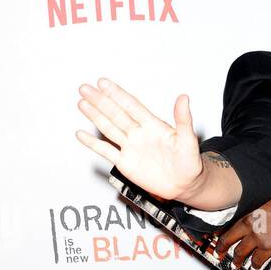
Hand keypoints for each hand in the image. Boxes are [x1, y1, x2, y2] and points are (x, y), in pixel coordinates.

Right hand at [76, 78, 202, 199]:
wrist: (185, 186)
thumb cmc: (189, 163)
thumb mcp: (188, 140)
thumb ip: (183, 120)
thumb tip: (184, 98)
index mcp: (153, 126)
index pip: (131, 106)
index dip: (117, 94)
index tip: (103, 83)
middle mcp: (139, 134)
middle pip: (115, 114)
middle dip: (100, 101)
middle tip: (85, 88)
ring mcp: (131, 147)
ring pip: (109, 128)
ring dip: (95, 116)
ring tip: (82, 103)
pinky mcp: (125, 163)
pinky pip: (106, 151)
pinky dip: (93, 143)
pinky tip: (81, 134)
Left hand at [212, 194, 270, 265]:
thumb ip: (260, 211)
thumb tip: (258, 216)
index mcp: (252, 215)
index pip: (232, 225)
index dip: (222, 232)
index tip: (216, 237)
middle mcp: (252, 227)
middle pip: (231, 239)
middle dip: (222, 248)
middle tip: (218, 253)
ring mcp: (260, 239)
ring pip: (242, 252)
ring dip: (238, 260)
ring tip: (236, 264)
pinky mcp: (270, 248)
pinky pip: (258, 259)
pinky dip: (256, 264)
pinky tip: (255, 266)